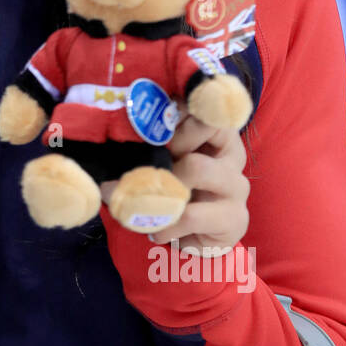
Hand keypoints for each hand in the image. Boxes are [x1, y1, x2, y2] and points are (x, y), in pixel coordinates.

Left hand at [100, 109, 249, 255]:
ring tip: (150, 201)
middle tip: (148, 163)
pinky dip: (165, 224)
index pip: (204, 104)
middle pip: (204, 127)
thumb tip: (108, 155)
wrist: (195, 241)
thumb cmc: (174, 194)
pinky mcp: (235, 219)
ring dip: (165, 182)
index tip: (153, 124)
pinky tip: (157, 232)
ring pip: (198, 167)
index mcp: (218, 135)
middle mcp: (232, 156)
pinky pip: (191, 214)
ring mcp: (237, 187)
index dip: (178, 109)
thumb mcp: (159, 166)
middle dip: (168, 142)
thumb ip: (144, 151)